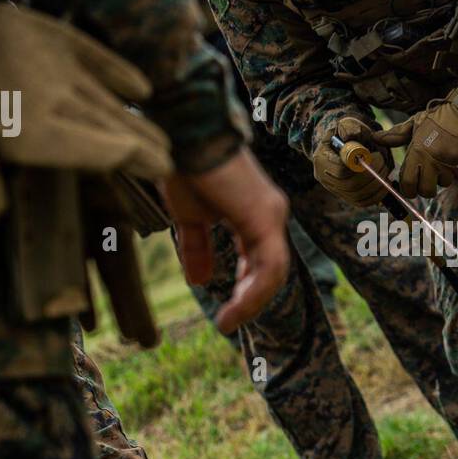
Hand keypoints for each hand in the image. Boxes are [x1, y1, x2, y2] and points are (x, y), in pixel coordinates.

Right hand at [162, 148, 288, 332]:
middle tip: (229, 322)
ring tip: (229, 321)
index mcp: (256, 213)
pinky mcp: (264, 217)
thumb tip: (201, 282)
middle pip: (270, 270)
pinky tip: (234, 309)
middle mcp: (271, 214)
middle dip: (250, 300)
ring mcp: (272, 215)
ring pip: (273, 272)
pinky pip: (268, 266)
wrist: (184, 136)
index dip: (246, 289)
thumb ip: (198, 249)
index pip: (260, 261)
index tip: (227, 314)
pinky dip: (253, 293)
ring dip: (251, 302)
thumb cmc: (186, 168)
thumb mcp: (190, 217)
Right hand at [312, 115, 392, 206]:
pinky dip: (377, 195)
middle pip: (350, 186)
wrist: (345, 142)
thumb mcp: (347, 124)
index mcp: (321, 159)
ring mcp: (335, 189)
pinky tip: (385, 183)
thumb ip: (350, 127)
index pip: (341, 171)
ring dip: (377, 185)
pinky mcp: (346, 196)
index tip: (377, 155)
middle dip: (372, 176)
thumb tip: (353, 135)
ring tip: (386, 171)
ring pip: (358, 196)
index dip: (361, 166)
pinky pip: (362, 202)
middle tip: (385, 163)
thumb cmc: (348, 132)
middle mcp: (324, 178)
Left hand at [374, 84, 457, 196]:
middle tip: (428, 178)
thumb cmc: (441, 117)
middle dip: (426, 188)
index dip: (408, 189)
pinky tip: (457, 156)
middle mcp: (432, 159)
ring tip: (445, 161)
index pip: (408, 183)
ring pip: (444, 183)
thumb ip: (396, 135)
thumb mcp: (417, 122)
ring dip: (444, 177)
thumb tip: (376, 138)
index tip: (410, 186)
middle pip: (426, 191)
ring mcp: (450, 162)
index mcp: (418, 151)